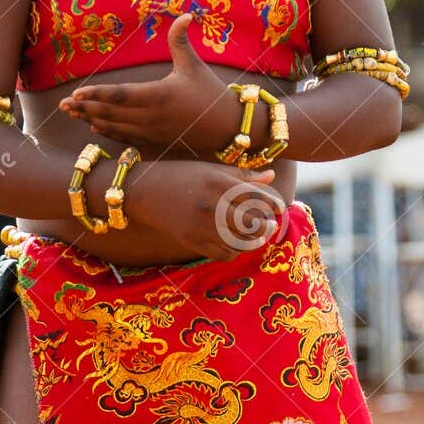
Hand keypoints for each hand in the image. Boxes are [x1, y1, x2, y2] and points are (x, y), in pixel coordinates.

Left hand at [59, 13, 230, 152]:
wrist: (226, 127)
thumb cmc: (210, 93)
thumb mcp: (194, 65)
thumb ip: (181, 41)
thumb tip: (186, 13)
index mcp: (158, 96)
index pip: (120, 95)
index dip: (97, 94)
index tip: (76, 92)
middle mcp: (151, 117)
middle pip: (110, 113)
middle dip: (85, 108)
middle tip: (63, 104)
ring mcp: (151, 133)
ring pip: (114, 127)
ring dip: (91, 120)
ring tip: (72, 113)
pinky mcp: (154, 143)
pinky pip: (125, 139)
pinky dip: (107, 132)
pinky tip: (94, 126)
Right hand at [124, 159, 285, 261]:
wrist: (143, 191)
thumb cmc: (180, 176)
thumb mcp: (210, 169)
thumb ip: (241, 175)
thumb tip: (270, 177)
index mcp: (218, 182)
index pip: (257, 196)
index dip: (273, 203)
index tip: (280, 206)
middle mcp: (212, 205)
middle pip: (252, 223)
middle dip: (266, 226)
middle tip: (271, 225)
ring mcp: (201, 226)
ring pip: (239, 242)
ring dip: (253, 242)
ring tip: (258, 237)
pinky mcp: (191, 241)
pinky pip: (222, 254)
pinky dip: (234, 252)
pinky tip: (237, 245)